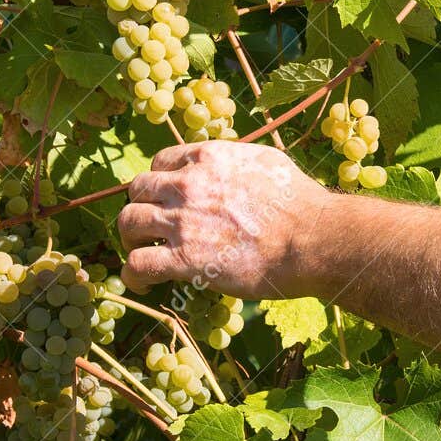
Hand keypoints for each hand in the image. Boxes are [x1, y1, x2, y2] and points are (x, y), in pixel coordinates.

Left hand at [116, 140, 332, 298]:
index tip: (165, 197)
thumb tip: (233, 165)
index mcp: (208, 158)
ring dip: (130, 239)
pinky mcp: (184, 260)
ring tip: (141, 252)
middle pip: (138, 190)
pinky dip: (133, 275)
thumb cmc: (301, 203)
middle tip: (151, 226)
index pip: (161, 161)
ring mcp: (182, 222)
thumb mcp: (269, 163)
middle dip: (141, 206)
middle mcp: (188, 185)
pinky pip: (137, 265)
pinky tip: (143, 282)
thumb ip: (239, 161)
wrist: (312, 238)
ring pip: (128, 223)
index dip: (159, 180)